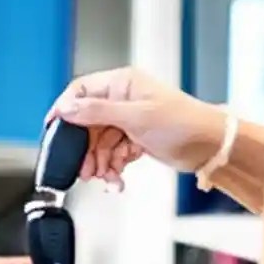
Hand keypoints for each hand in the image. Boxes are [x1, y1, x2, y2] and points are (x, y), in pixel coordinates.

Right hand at [45, 66, 223, 188]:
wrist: (209, 146)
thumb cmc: (182, 123)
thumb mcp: (135, 117)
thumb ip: (97, 112)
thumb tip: (67, 108)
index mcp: (121, 84)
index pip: (81, 91)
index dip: (65, 109)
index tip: (54, 129)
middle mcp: (122, 99)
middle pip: (87, 123)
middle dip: (85, 148)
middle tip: (85, 169)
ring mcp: (128, 120)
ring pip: (99, 143)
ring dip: (99, 162)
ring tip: (106, 178)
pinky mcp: (134, 138)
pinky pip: (112, 153)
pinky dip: (112, 167)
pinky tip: (117, 179)